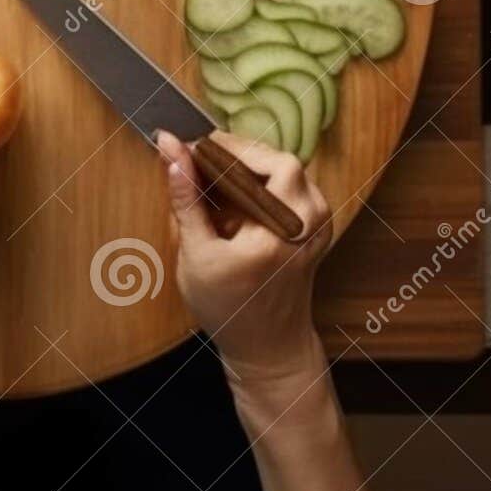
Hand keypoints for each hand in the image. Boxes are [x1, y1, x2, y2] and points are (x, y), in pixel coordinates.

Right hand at [158, 131, 332, 433]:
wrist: (269, 345)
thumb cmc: (228, 306)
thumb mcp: (196, 253)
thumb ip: (185, 196)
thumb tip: (169, 145)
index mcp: (282, 230)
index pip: (265, 161)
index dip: (227, 147)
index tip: (191, 145)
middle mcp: (311, 222)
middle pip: (279, 160)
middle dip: (237, 155)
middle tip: (201, 160)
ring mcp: (321, 222)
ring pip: (286, 169)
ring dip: (250, 167)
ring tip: (216, 178)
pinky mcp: (319, 225)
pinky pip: (292, 185)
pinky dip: (263, 182)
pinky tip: (237, 196)